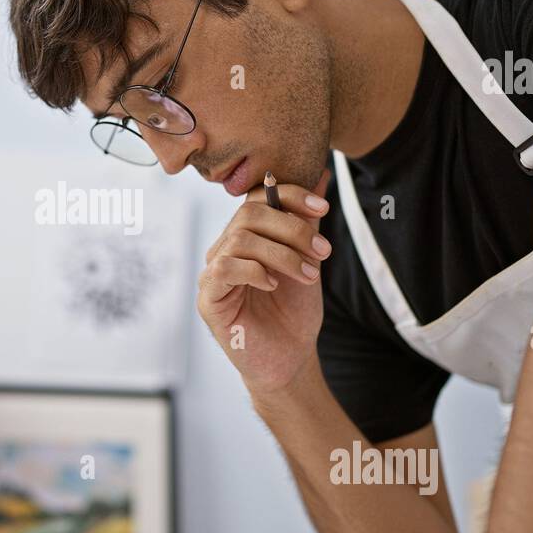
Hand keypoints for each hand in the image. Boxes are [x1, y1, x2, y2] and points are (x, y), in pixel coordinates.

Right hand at [198, 169, 331, 393]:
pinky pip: (224, 269)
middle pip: (249, 214)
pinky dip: (254, 271)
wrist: (289, 358)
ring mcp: (214, 273)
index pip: (257, 197)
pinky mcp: (209, 299)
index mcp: (246, 236)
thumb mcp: (307, 258)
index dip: (289, 194)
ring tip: (308, 274)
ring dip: (282, 253)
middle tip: (322, 251)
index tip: (323, 207)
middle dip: (292, 228)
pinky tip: (274, 285)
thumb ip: (308, 220)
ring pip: (240, 239)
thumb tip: (322, 175)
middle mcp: (226, 248)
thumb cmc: (293, 311)